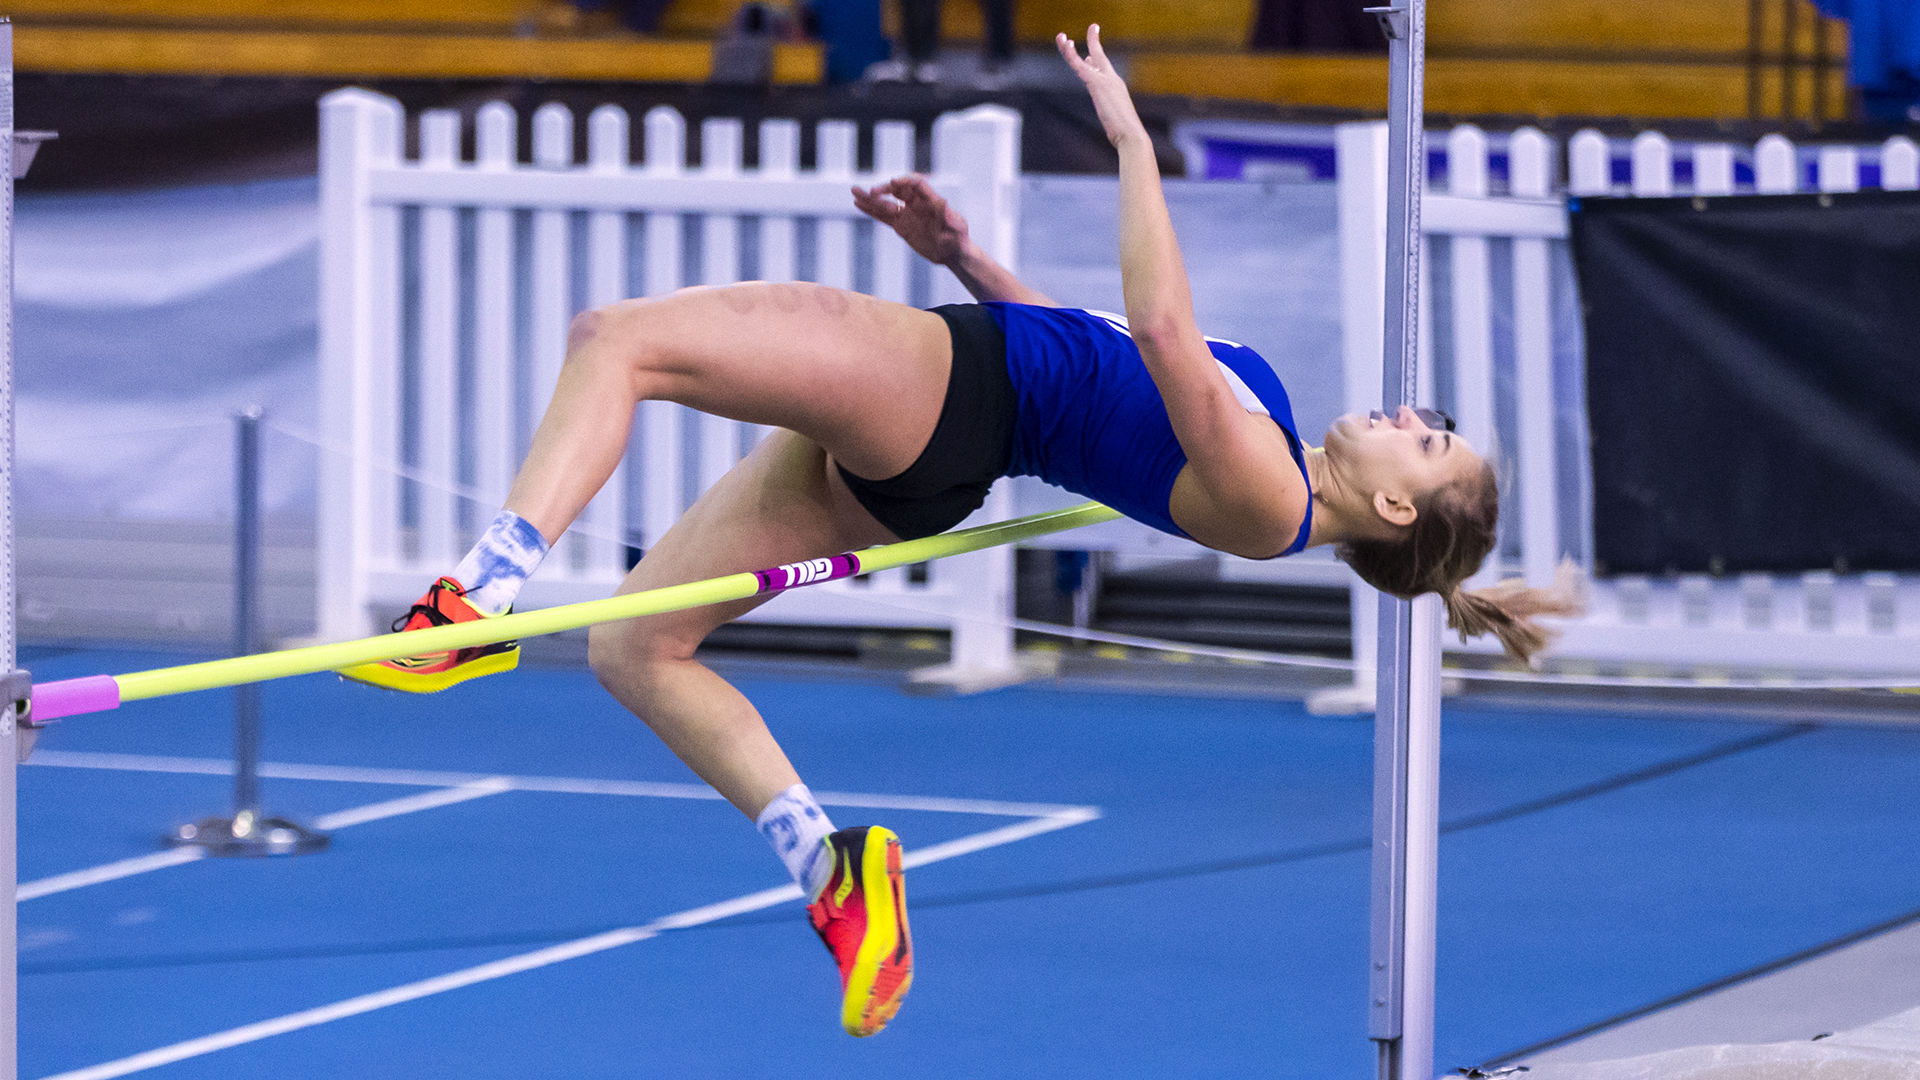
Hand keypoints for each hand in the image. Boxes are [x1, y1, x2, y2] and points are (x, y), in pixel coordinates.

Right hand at [852, 174, 969, 265]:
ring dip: (870, 198)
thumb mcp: (956, 225)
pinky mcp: (901, 225)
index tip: (893, 183)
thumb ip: (948, 214)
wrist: (953, 252)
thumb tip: (943, 202)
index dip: (903, 181)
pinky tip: (858, 204)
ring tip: (854, 191)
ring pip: (885, 203)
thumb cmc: (958, 237)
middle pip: (896, 190)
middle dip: (883, 190)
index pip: (914, 184)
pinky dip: (871, 211)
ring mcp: (907, 214)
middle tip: (871, 192)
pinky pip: (883, 217)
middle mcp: (916, 203)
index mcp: (929, 200)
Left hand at [1056, 25, 1147, 149]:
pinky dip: (1072, 56)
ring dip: (1069, 50)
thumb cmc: (1123, 131)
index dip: (1096, 53)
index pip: (1104, 66)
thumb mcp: (1113, 114)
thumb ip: (1106, 103)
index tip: (1091, 47)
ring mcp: (1106, 80)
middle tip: (1081, 32)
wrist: (1131, 135)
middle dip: (1092, 41)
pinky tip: (1066, 46)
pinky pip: (1080, 67)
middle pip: (1097, 55)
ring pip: (1084, 60)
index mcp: (1115, 86)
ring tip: (1061, 38)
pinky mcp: (1098, 84)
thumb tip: (1101, 98)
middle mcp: (1111, 79)